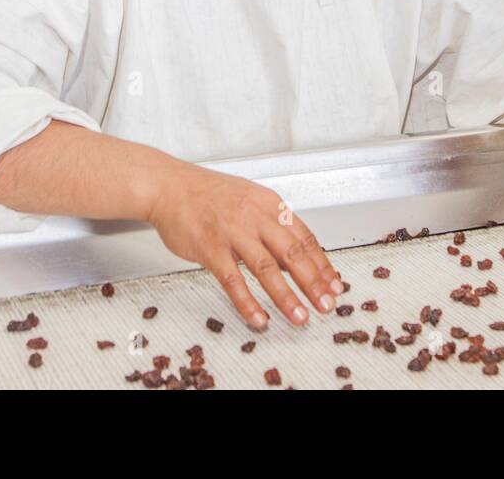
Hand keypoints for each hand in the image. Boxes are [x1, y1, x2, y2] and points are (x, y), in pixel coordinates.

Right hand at [147, 164, 342, 329]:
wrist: (170, 185)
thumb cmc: (208, 194)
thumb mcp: (249, 199)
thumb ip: (272, 225)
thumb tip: (295, 256)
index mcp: (269, 204)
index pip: (305, 237)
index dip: (322, 264)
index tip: (334, 285)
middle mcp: (255, 217)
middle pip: (292, 254)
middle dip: (313, 283)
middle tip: (327, 306)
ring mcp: (232, 233)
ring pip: (266, 270)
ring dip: (286, 297)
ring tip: (300, 317)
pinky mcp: (210, 248)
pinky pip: (233, 281)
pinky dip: (248, 302)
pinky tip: (259, 318)